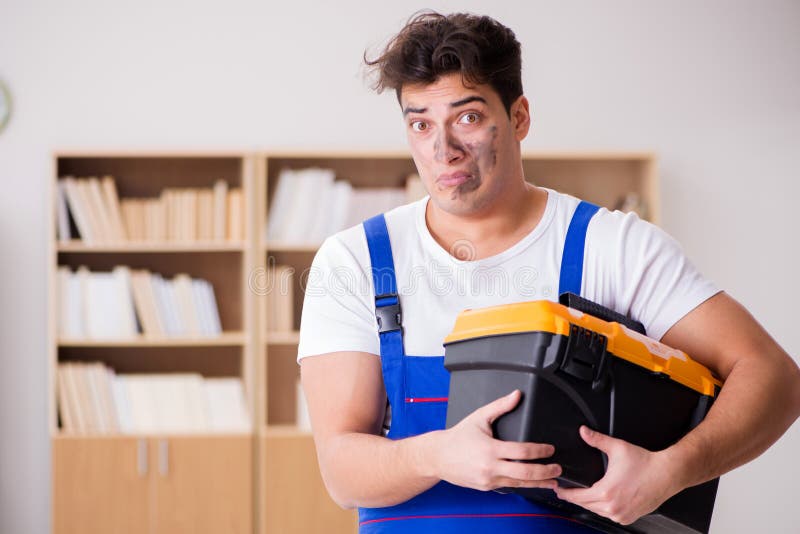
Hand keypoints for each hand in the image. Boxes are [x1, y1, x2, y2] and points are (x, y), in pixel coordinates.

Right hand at [431, 390, 561, 490]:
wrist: (438, 457)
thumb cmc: (458, 436)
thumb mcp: (479, 417)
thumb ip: (500, 406)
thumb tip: (517, 395)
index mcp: (490, 449)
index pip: (522, 451)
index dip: (540, 451)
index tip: (550, 449)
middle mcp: (490, 467)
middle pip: (525, 472)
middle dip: (545, 471)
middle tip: (558, 468)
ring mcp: (489, 480)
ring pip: (519, 483)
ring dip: (538, 483)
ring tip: (553, 480)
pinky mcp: (487, 487)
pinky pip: (509, 486)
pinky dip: (522, 484)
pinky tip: (532, 483)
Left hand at [554, 426, 680, 524]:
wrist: (667, 474)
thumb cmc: (645, 463)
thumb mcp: (617, 447)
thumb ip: (597, 440)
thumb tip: (583, 432)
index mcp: (605, 492)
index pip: (577, 496)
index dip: (565, 492)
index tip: (558, 489)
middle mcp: (612, 507)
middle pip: (585, 505)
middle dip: (575, 497)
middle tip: (567, 490)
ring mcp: (621, 515)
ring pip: (597, 511)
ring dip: (589, 503)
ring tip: (582, 494)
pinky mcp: (629, 518)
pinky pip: (610, 516)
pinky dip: (604, 509)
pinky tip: (601, 501)